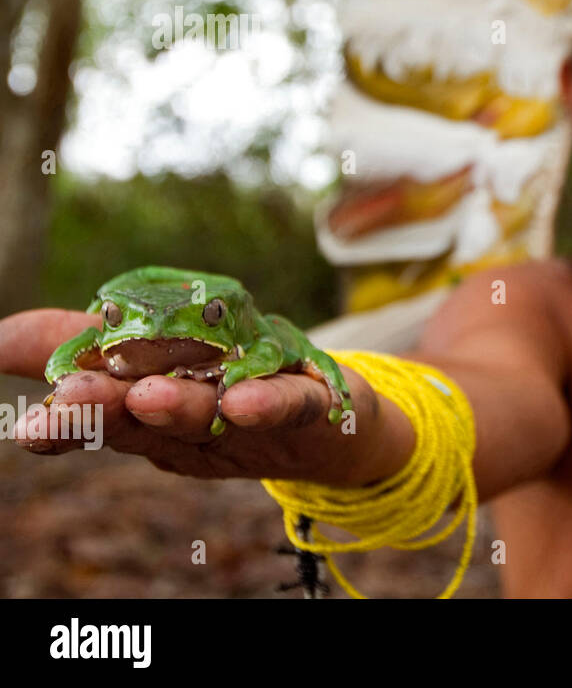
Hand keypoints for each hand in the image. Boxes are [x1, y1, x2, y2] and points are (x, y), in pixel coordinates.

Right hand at [0, 308, 409, 485]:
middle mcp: (199, 417)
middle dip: (111, 408)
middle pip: (149, 414)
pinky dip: (268, 403)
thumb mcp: (155, 362)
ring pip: (212, 411)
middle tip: (71, 400)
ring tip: (149, 397)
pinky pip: (291, 402)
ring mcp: (255, 414)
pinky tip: (243, 402)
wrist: (340, 422)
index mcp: (155, 407)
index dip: (67, 417)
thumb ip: (80, 345)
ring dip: (180, 406)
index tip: (26, 425)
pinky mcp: (312, 401)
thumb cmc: (231, 385)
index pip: (103, 412)